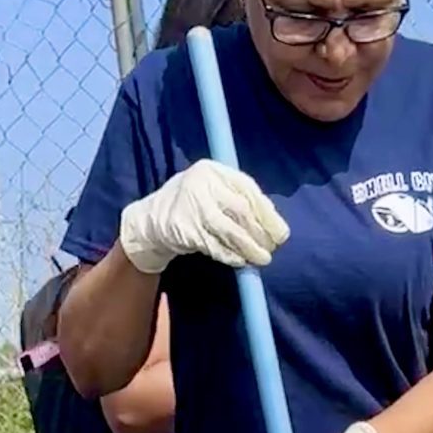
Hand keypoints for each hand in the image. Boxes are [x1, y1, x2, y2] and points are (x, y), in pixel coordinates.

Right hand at [118, 159, 288, 275]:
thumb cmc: (193, 206)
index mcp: (213, 170)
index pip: (248, 189)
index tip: (281, 232)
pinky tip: (240, 261)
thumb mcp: (213, 192)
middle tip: (272, 249)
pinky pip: (214, 245)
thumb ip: (238, 199)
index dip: (267, 213)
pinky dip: (230, 255)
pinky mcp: (183, 229)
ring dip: (249, 248)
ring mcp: (190, 206)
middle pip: (241, 210)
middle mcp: (201, 183)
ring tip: (262, 259)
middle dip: (261, 232)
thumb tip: (273, 223)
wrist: (152, 220)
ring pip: (229, 230)